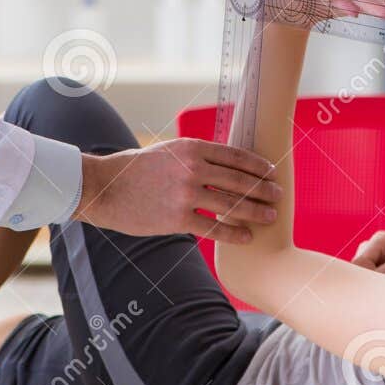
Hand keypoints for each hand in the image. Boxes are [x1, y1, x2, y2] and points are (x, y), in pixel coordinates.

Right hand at [74, 139, 282, 244]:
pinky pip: (214, 228)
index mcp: (192, 148)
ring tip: (270, 215)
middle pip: (239, 180)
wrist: (106, 188)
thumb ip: (195, 156)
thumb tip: (225, 165)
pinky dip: (234, 233)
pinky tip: (247, 236)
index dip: (257, 165)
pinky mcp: (178, 218)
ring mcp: (186, 194)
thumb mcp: (168, 151)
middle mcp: (193, 168)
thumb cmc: (136, 169)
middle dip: (263, 188)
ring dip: (255, 211)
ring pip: (231, 204)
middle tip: (278, 195)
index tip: (271, 172)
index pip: (235, 156)